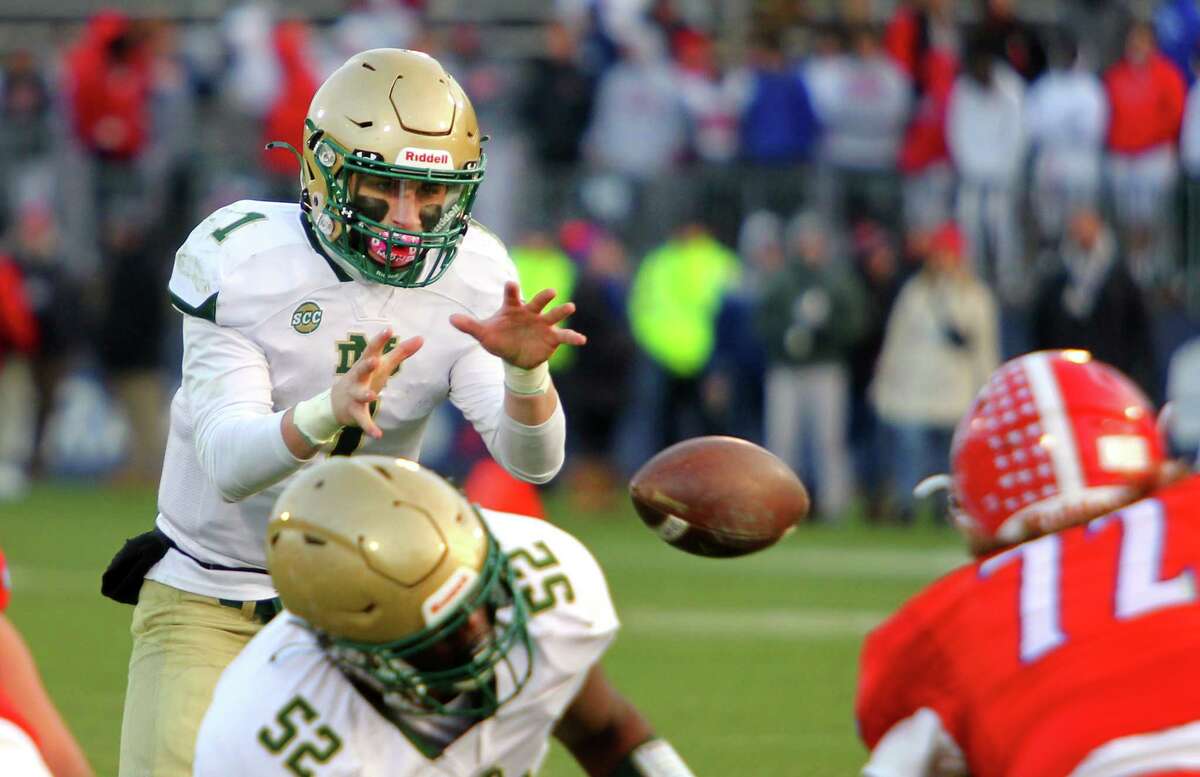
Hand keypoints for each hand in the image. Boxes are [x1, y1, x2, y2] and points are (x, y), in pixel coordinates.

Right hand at [330, 328, 422, 438]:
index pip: (372, 349)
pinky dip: (369, 427)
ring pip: (359, 394)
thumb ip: (401, 352)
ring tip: (373, 395)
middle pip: (361, 369)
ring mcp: (354, 395)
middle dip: (367, 365)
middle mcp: (358, 378)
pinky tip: (378, 434)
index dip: (379, 340)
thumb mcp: (382, 366)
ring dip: (366, 395)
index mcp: (366, 364)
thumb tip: (421, 338)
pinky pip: (363, 420)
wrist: (336, 403)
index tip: (389, 329)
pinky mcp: (355, 412)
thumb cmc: (365, 378)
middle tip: (374, 360)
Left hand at [449, 281, 585, 368]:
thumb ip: (470, 326)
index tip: (511, 283)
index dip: (512, 290)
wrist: (515, 356)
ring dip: (562, 311)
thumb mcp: (484, 334)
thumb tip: (450, 319)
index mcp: (513, 309)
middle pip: (538, 302)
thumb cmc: (500, 339)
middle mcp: (531, 313)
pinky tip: (582, 339)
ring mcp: (543, 324)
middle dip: (544, 297)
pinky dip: (574, 337)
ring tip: (570, 307)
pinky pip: (565, 335)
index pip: (512, 297)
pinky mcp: (552, 338)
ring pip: (554, 315)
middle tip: (551, 292)